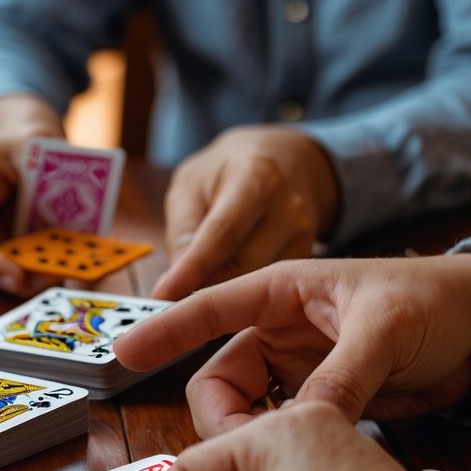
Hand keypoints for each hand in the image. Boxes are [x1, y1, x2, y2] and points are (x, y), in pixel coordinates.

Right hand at [115, 255, 470, 436]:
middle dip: (223, 417)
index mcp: (281, 291)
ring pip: (241, 411)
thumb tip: (299, 425)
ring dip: (251, 438)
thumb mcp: (386, 329)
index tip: (122, 354)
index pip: (208, 307)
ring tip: (282, 460)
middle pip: (216, 379)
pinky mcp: (315, 401)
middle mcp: (276, 330)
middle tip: (251, 451)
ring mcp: (294, 368)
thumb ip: (341, 374)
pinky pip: (274, 429)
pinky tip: (298, 462)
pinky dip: (276, 448)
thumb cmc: (435, 302)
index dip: (163, 330)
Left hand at [151, 126, 338, 299]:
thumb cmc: (226, 172)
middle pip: (243, 265)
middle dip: (202, 292)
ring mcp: (304, 233)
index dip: (191, 269)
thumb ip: (181, 231)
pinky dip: (243, 299)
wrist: (286, 161)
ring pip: (257, 284)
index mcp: (256, 177)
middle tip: (166, 309)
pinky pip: (271, 289)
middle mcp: (289, 206)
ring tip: (189, 303)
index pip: (222, 233)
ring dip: (221, 301)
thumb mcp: (190, 186)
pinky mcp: (308, 256)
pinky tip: (221, 298)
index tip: (162, 295)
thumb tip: (174, 284)